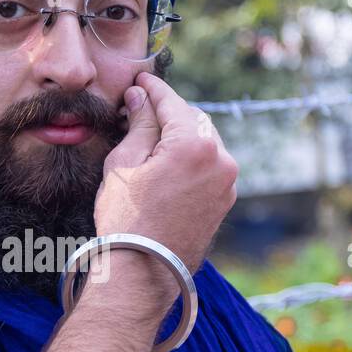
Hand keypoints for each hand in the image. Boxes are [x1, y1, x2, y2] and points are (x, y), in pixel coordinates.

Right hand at [93, 70, 237, 313]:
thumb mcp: (124, 164)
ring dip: (181, 135)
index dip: (154, 89)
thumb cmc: (127, 220)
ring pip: (204, 143)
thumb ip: (139, 124)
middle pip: (193, 121)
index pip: (173, 104)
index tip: (141, 79)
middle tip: (141, 107)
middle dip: (169, 113)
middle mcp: (221, 160)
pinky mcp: (225, 201)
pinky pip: (210, 167)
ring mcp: (228, 183)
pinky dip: (191, 158)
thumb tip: (141, 97)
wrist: (144, 273)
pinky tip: (168, 163)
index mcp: (195, 145)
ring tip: (153, 137)